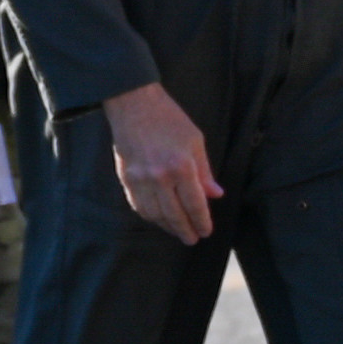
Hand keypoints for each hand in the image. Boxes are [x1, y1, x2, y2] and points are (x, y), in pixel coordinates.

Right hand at [104, 81, 222, 243]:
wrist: (134, 105)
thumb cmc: (169, 119)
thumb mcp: (195, 141)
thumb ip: (205, 172)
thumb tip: (216, 195)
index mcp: (182, 166)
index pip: (194, 204)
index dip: (202, 221)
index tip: (206, 231)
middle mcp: (160, 177)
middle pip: (174, 214)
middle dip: (186, 230)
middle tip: (193, 239)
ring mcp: (140, 179)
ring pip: (155, 214)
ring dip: (167, 226)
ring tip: (178, 231)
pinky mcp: (126, 178)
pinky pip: (138, 205)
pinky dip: (150, 216)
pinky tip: (159, 219)